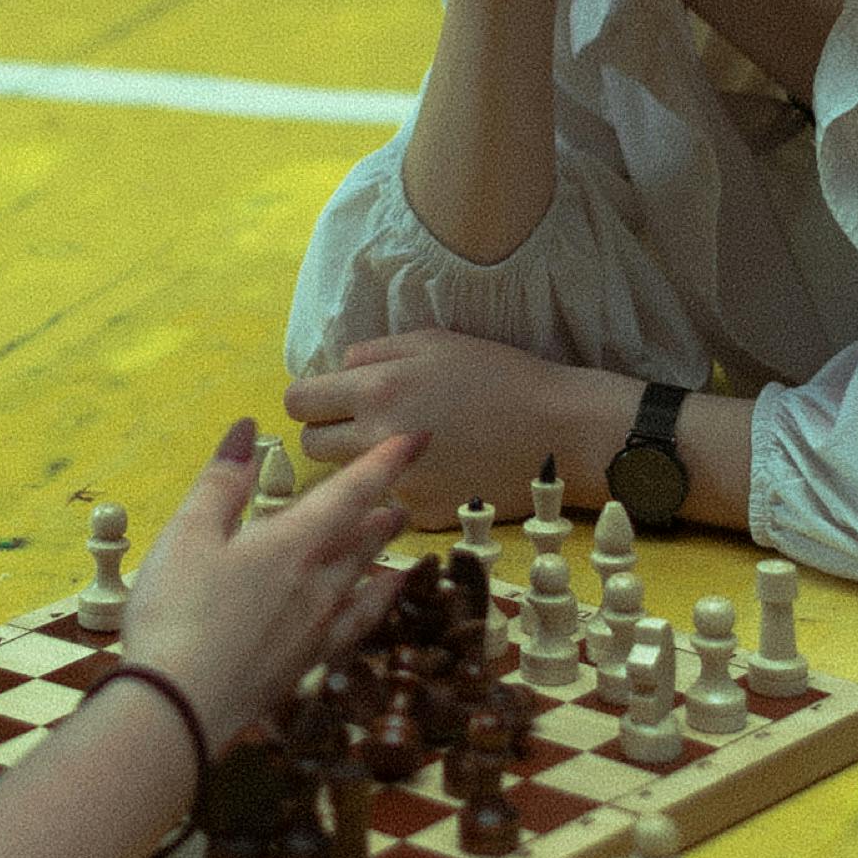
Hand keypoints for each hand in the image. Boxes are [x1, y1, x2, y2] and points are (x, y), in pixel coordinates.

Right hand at [119, 420, 428, 750]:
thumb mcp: (188, 535)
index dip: (386, 461)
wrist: (178, 709)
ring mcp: (318, 627)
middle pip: (364, 536)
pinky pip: (356, 624)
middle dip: (382, 507)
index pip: (352, 491)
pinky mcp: (307, 663)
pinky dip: (374, 603)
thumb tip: (246, 429)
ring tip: (394, 532)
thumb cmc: (176, 613)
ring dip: (380, 550)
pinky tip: (377, 603)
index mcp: (293, 543)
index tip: (418, 437)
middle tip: (399, 491)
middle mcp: (319, 583)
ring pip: (363, 578)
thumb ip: (221, 481)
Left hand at [287, 331, 568, 527]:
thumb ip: (372, 353)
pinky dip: (406, 489)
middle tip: (364, 423)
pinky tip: (440, 472)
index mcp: (376, 389)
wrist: (559, 431)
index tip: (329, 400)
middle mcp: (377, 440)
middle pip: (310, 446)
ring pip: (347, 478)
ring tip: (405, 447)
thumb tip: (336, 371)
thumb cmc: (499, 374)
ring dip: (362, 464)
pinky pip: (391, 502)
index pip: (298, 402)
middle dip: (329, 432)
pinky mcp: (423, 516)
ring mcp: (398, 485)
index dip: (311, 398)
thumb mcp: (433, 341)